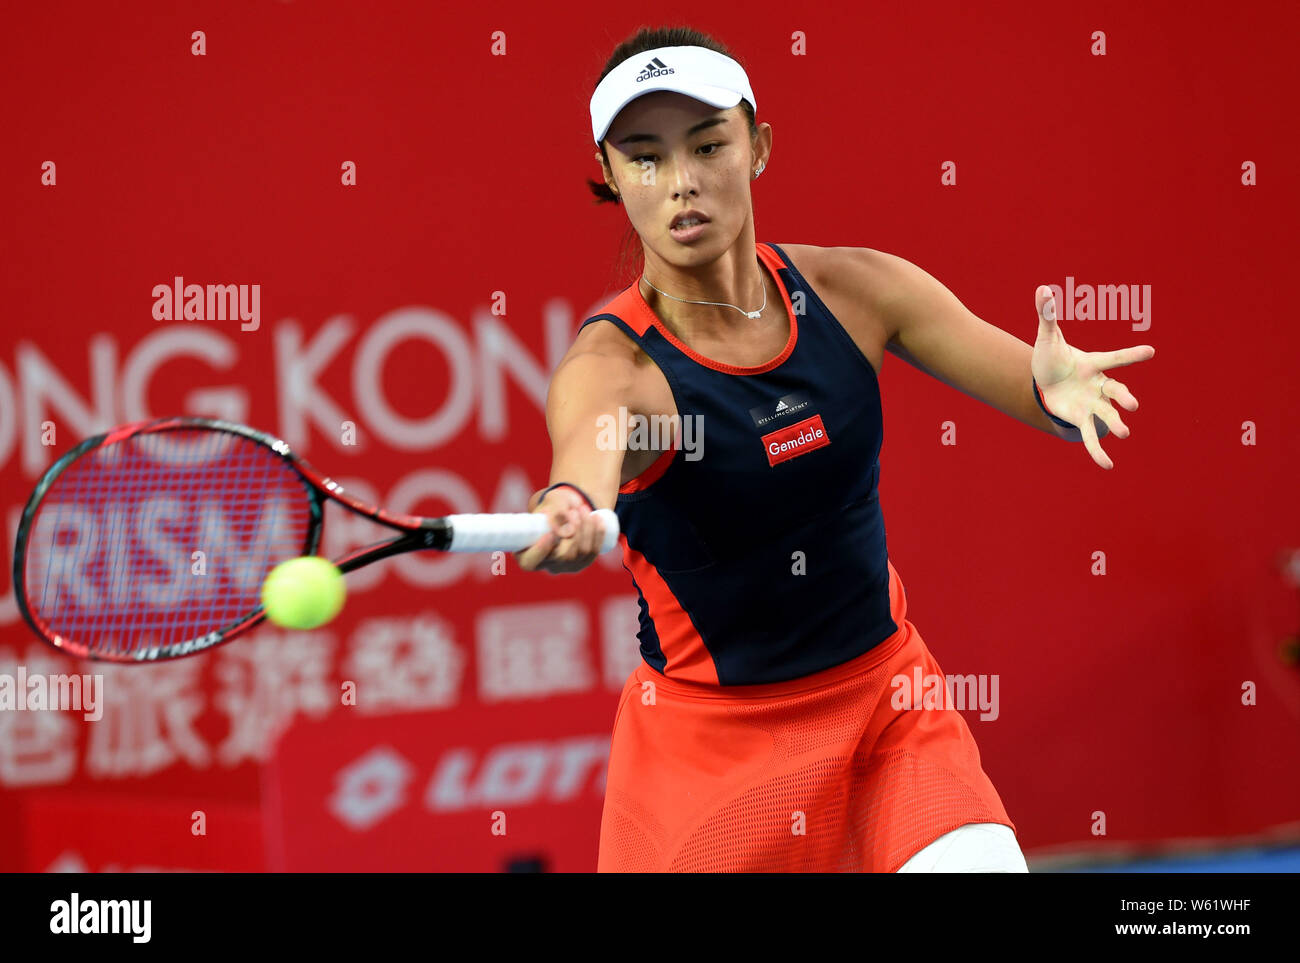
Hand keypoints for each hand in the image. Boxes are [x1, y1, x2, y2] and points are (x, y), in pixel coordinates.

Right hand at [514, 485, 609, 573]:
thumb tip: (565, 532)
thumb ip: (555, 512)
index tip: (550, 534)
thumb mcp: (550, 503)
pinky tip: (598, 519)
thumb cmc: (552, 506)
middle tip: (574, 510)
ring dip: (587, 529)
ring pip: (581, 553)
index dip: (540, 551)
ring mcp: (565, 566)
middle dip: (574, 531)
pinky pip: (593, 552)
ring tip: (584, 508)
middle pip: (564, 556)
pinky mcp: (581, 562)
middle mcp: (546, 564)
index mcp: (526, 553)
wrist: (566, 509)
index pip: (530, 562)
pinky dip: (597, 534)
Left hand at [1032, 285, 1154, 468]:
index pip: (1114, 358)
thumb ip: (1047, 314)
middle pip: (1115, 390)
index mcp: (1093, 364)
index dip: (1131, 355)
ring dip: (1116, 423)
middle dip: (1124, 396)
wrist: (1044, 382)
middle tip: (1132, 403)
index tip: (1150, 351)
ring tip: (1124, 433)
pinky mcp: (1081, 419)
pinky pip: (1091, 437)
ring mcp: (1092, 404)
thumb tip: (1041, 288)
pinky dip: (1098, 451)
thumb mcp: (1047, 337)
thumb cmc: (1051, 358)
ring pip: (1107, 415)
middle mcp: (1098, 385)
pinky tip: (1107, 465)